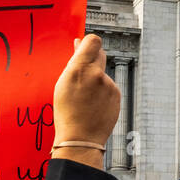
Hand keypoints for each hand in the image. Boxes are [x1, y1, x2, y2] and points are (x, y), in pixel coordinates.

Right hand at [51, 34, 118, 168]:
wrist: (80, 138)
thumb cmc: (67, 111)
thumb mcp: (63, 84)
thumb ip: (74, 62)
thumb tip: (79, 44)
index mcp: (79, 69)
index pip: (93, 41)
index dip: (89, 43)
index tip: (84, 48)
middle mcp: (97, 74)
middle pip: (100, 53)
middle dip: (92, 59)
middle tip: (83, 72)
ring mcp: (109, 85)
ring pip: (103, 72)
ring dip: (96, 79)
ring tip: (85, 98)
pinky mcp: (117, 94)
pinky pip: (109, 86)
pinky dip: (102, 91)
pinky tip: (94, 104)